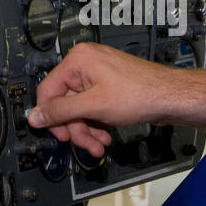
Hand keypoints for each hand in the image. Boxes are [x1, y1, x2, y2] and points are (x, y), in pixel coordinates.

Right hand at [27, 43, 170, 156]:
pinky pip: (92, 106)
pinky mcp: (108, 85)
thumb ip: (61, 111)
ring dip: (87, 129)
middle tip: (86, 144)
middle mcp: (85, 64)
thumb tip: (35, 116)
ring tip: (99, 144)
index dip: (51, 117)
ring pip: (79, 108)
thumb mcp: (93, 106)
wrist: (170, 97)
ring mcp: (98, 74)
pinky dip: (96, 122)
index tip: (59, 135)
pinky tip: (105, 134)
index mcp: (78, 61)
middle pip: (65, 103)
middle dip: (76, 127)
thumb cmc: (140, 94)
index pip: (48, 91)